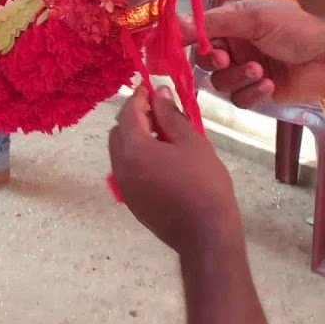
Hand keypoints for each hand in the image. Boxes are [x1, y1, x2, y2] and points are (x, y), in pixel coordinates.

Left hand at [109, 85, 241, 257]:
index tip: (153, 87)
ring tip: (167, 137)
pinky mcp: (131, 201)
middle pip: (119, 131)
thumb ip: (171, 115)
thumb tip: (158, 93)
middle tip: (163, 113)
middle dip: (136, 117)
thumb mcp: (192, 142)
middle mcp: (120, 166)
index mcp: (133, 149)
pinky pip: (128, 169)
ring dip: (137, 138)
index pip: (128, 113)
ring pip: (121, 151)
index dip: (140, 97)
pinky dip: (139, 157)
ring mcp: (123, 186)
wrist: (205, 235)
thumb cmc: (204, 184)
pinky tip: (164, 160)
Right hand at [181, 0, 324, 108]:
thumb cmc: (299, 24)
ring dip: (237, 77)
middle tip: (225, 60)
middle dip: (213, 62)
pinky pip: (240, 98)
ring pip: (221, 82)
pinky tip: (269, 83)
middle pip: (204, 61)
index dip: (188, 41)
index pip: (198, 32)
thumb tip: (172, 23)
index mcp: (233, 20)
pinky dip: (251, 92)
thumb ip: (211, 22)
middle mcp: (237, 44)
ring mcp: (248, 67)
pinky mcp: (260, 90)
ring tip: (259, 71)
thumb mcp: (253, 16)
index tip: (179, 47)